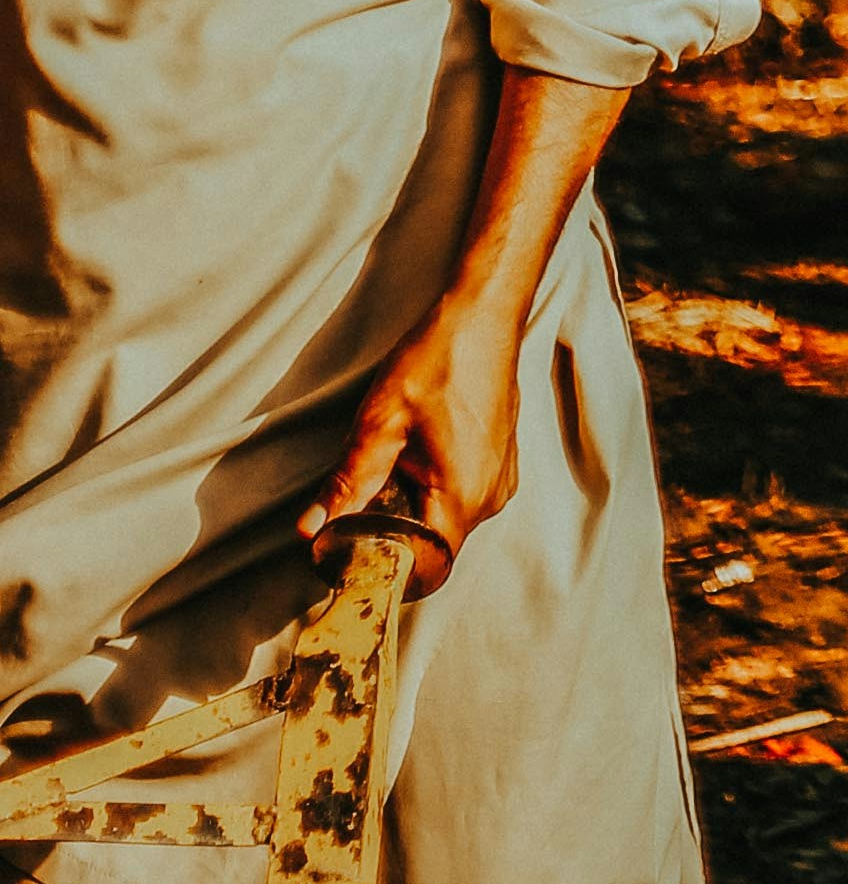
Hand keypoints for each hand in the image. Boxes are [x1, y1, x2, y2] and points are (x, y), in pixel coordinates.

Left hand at [301, 293, 527, 592]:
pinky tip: (414, 453)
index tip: (349, 554)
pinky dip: (431, 489)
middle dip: (391, 532)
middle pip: (431, 546)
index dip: (381, 566)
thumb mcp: (380, 422)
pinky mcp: (500, 464)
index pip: (422, 567)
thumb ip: (347, 483)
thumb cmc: (437, 360)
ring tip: (388, 466)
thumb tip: (309, 530)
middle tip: (357, 502)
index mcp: (462, 496)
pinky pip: (461, 498)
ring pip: (444, 521)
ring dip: (411, 507)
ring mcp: (500, 481)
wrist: (483, 316)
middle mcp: (490, 498)